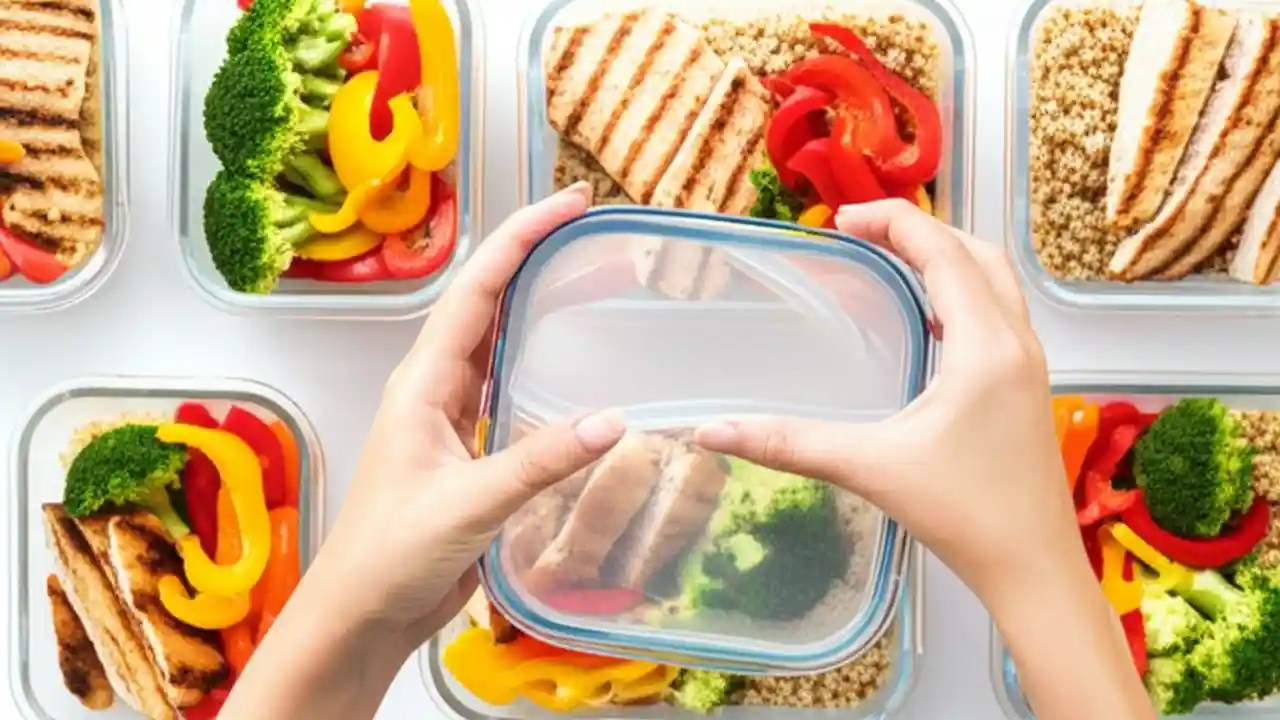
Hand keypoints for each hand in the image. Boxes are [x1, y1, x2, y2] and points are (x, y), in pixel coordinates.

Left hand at [318, 182, 626, 645]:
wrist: (361, 615)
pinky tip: (574, 373)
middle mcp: (434, 390)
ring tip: (593, 285)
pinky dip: (540, 369)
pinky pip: (507, 392)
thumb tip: (613, 420)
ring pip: (498, 346)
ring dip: (540, 312)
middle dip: (537, 261)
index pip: (476, 290)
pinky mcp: (468, 454)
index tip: (569, 204)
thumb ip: (539, 461)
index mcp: (423, 383)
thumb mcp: (469, 503)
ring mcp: (450, 421)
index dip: (521, 238)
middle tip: (595, 236)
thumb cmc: (390, 554)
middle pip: (489, 305)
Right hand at [693, 200, 1153, 719]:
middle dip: (921, 231)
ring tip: (893, 262)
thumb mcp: (871, 469)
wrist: (1035, 570)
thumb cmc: (966, 516)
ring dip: (948, 259)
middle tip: (864, 233)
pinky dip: (964, 294)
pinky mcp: (1028, 389)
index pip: (943, 252)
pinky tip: (929, 324)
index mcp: (985, 345)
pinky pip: (1000, 315)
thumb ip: (790, 444)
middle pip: (977, 253)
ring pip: (996, 282)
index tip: (842, 220)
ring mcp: (1030, 366)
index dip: (893, 222)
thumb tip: (713, 431)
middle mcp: (1017, 342)